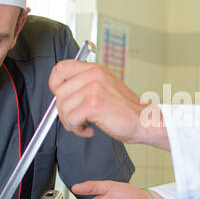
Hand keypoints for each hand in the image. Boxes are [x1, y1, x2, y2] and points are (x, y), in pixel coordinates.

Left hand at [49, 60, 165, 147]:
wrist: (144, 121)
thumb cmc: (125, 110)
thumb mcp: (105, 87)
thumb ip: (84, 85)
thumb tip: (60, 93)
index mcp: (95, 69)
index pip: (61, 68)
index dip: (55, 84)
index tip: (61, 97)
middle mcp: (94, 75)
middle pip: (59, 92)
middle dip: (64, 111)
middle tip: (76, 119)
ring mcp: (93, 88)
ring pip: (63, 108)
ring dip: (71, 123)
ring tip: (85, 125)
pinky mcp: (93, 104)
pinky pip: (71, 119)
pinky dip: (78, 129)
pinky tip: (89, 130)